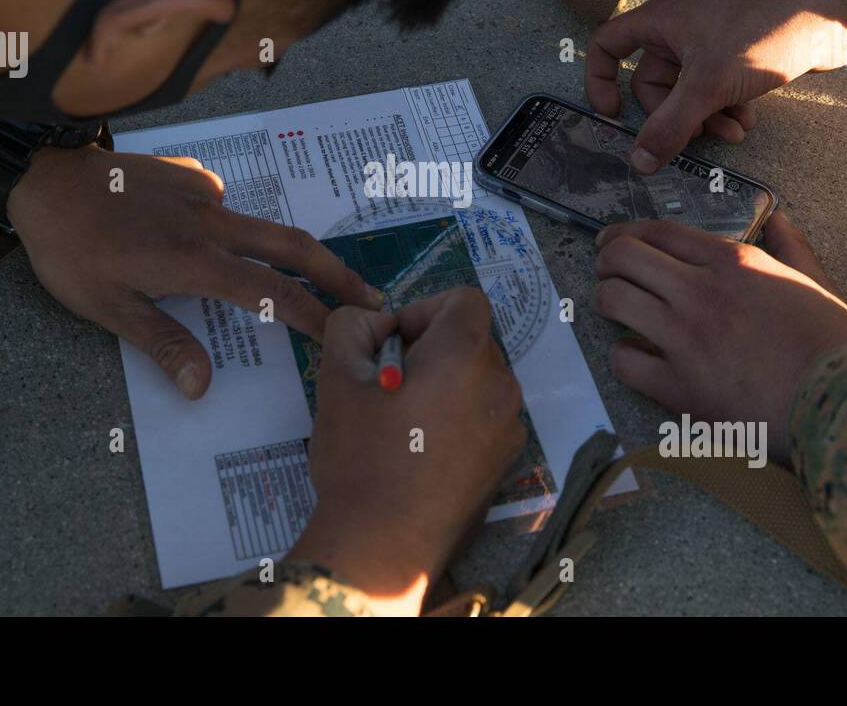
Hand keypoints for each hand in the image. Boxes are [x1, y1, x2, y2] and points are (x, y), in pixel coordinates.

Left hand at [6, 144, 381, 397]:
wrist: (42, 176)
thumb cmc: (69, 248)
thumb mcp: (106, 308)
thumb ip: (161, 343)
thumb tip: (203, 388)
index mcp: (194, 261)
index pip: (271, 291)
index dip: (313, 314)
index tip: (344, 333)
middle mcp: (210, 223)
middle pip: (291, 245)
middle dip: (336, 272)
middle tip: (369, 295)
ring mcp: (201, 194)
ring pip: (264, 223)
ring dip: (298, 250)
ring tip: (318, 273)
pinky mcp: (187, 176)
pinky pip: (226, 203)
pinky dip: (237, 225)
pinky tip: (221, 238)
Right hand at [287, 288, 525, 614]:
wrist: (383, 546)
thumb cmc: (361, 456)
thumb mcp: (338, 375)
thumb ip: (353, 325)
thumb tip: (376, 324)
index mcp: (465, 354)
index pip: (464, 299)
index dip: (423, 310)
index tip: (392, 344)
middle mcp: (500, 384)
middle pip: (471, 341)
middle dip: (430, 350)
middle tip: (388, 385)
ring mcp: (508, 427)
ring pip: (477, 381)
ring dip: (443, 386)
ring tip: (401, 422)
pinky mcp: (506, 462)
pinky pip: (483, 418)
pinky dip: (457, 420)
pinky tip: (420, 452)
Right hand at [585, 0, 846, 173]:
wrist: (827, 16)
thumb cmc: (762, 32)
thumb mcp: (707, 87)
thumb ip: (669, 127)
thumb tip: (639, 161)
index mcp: (659, 21)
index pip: (606, 45)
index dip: (600, 80)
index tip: (612, 114)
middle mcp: (677, 28)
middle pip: (650, 83)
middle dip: (675, 115)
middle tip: (699, 134)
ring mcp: (706, 41)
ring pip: (686, 92)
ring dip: (705, 118)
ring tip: (734, 132)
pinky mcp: (732, 54)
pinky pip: (712, 90)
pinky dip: (725, 108)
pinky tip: (747, 119)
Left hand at [591, 213, 846, 465]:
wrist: (841, 407)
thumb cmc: (835, 348)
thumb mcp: (818, 284)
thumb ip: (792, 248)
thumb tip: (778, 219)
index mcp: (733, 263)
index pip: (660, 232)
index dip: (627, 232)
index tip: (613, 240)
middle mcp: (701, 291)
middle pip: (624, 257)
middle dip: (607, 260)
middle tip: (607, 272)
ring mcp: (684, 337)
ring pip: (613, 300)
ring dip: (606, 301)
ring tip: (614, 310)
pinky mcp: (677, 385)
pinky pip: (623, 361)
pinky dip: (622, 357)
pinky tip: (635, 358)